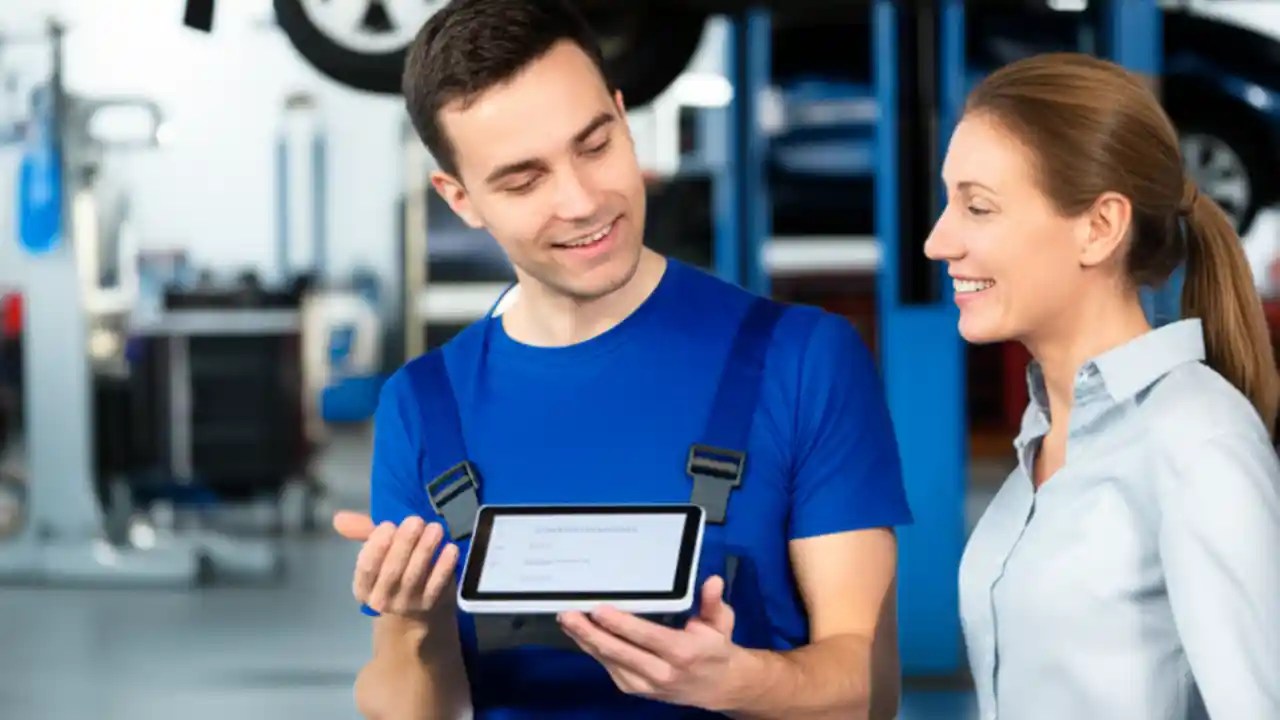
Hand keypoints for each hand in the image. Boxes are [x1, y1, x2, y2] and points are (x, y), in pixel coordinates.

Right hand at [333, 510, 459, 617]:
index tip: (388, 525)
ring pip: (415, 575)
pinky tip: (450, 548)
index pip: (366, 567)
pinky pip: (437, 585)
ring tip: (435, 528)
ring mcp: (407, 604)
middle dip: (404, 543)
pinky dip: (444, 566)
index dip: (377, 546)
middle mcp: (382, 600)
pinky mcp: (431, 605)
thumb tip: (339, 518)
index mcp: (364, 587)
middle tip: (416, 521)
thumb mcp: (379, 553)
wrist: (416, 614)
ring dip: (426, 549)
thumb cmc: (394, 571)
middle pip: (392, 570)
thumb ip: (362, 533)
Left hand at [558, 575, 756, 710]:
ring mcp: (646, 684)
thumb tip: (713, 582)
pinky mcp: (635, 689)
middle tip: (569, 614)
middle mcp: (662, 672)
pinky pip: (610, 667)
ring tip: (567, 620)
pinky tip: (580, 634)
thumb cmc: (715, 649)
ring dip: (586, 641)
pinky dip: (593, 650)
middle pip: (620, 652)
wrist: (718, 688)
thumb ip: (713, 602)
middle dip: (591, 633)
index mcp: (683, 653)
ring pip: (610, 661)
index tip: (598, 610)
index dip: (621, 625)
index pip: (647, 637)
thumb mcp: (721, 622)